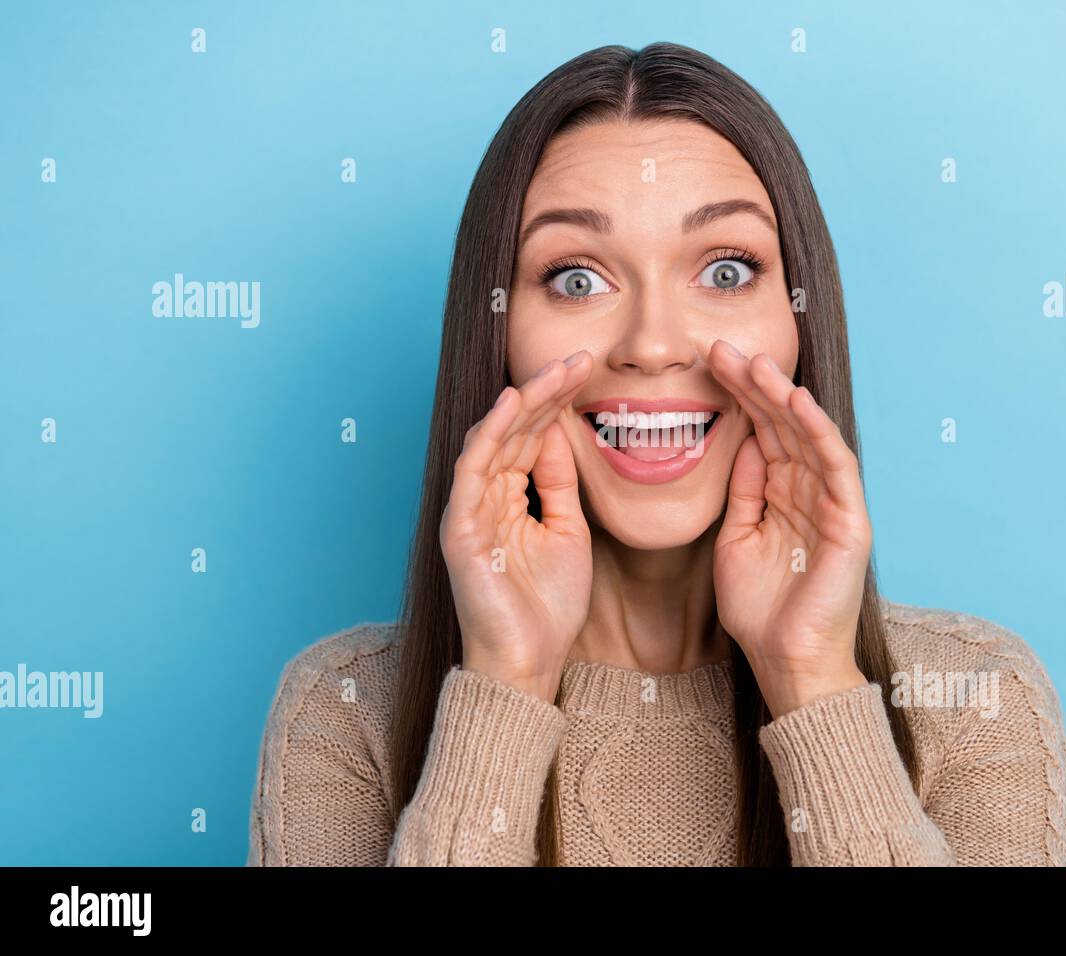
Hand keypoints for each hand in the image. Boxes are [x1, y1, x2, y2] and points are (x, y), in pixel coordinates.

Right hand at [440, 351, 593, 701]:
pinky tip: (514, 402)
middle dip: (546, 390)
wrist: (528, 661)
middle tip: (579, 357)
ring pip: (494, 439)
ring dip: (525, 401)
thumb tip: (559, 435)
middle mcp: (485, 496)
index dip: (555, 401)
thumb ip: (559, 484)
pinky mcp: (460, 528)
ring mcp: (470, 509)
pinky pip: (474, 469)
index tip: (587, 369)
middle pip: (514, 430)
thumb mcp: (567, 531)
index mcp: (509, 497)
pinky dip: (492, 433)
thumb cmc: (547, 606)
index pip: (530, 436)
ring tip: (556, 370)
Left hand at [708, 340, 871, 717]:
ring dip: (782, 397)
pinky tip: (797, 402)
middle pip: (782, 425)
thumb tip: (742, 444)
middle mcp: (809, 491)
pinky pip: (836, 466)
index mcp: (782, 495)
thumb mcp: (735, 540)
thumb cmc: (761, 609)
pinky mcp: (851, 520)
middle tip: (722, 349)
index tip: (709, 365)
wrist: (787, 660)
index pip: (761, 434)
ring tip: (755, 363)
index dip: (739, 398)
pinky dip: (818, 432)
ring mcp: (832, 503)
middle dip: (754, 385)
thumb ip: (743, 493)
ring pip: (808, 436)